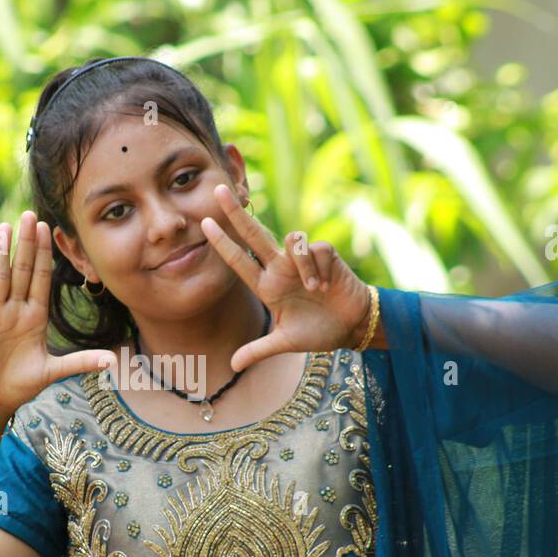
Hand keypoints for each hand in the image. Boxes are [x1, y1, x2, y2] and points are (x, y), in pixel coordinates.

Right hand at [0, 211, 115, 421]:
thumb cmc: (22, 383)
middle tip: (29, 215)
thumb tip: (113, 361)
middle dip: (26, 244)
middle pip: (21, 271)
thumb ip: (81, 362)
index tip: (48, 228)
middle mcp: (13, 311)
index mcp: (34, 317)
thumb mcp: (54, 371)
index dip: (44, 254)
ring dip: (1, 254)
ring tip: (5, 229)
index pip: (41, 279)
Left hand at [202, 184, 376, 372]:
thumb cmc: (319, 331)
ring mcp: (301, 260)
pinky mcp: (324, 254)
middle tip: (218, 190)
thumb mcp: (286, 342)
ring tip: (315, 291)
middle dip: (236, 213)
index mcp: (267, 286)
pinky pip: (314, 250)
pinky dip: (318, 268)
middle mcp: (280, 268)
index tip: (204, 225)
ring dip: (301, 264)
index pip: (239, 261)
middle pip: (254, 234)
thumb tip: (233, 366)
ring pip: (289, 239)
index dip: (222, 244)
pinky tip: (326, 285)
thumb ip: (259, 350)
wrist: (353, 326)